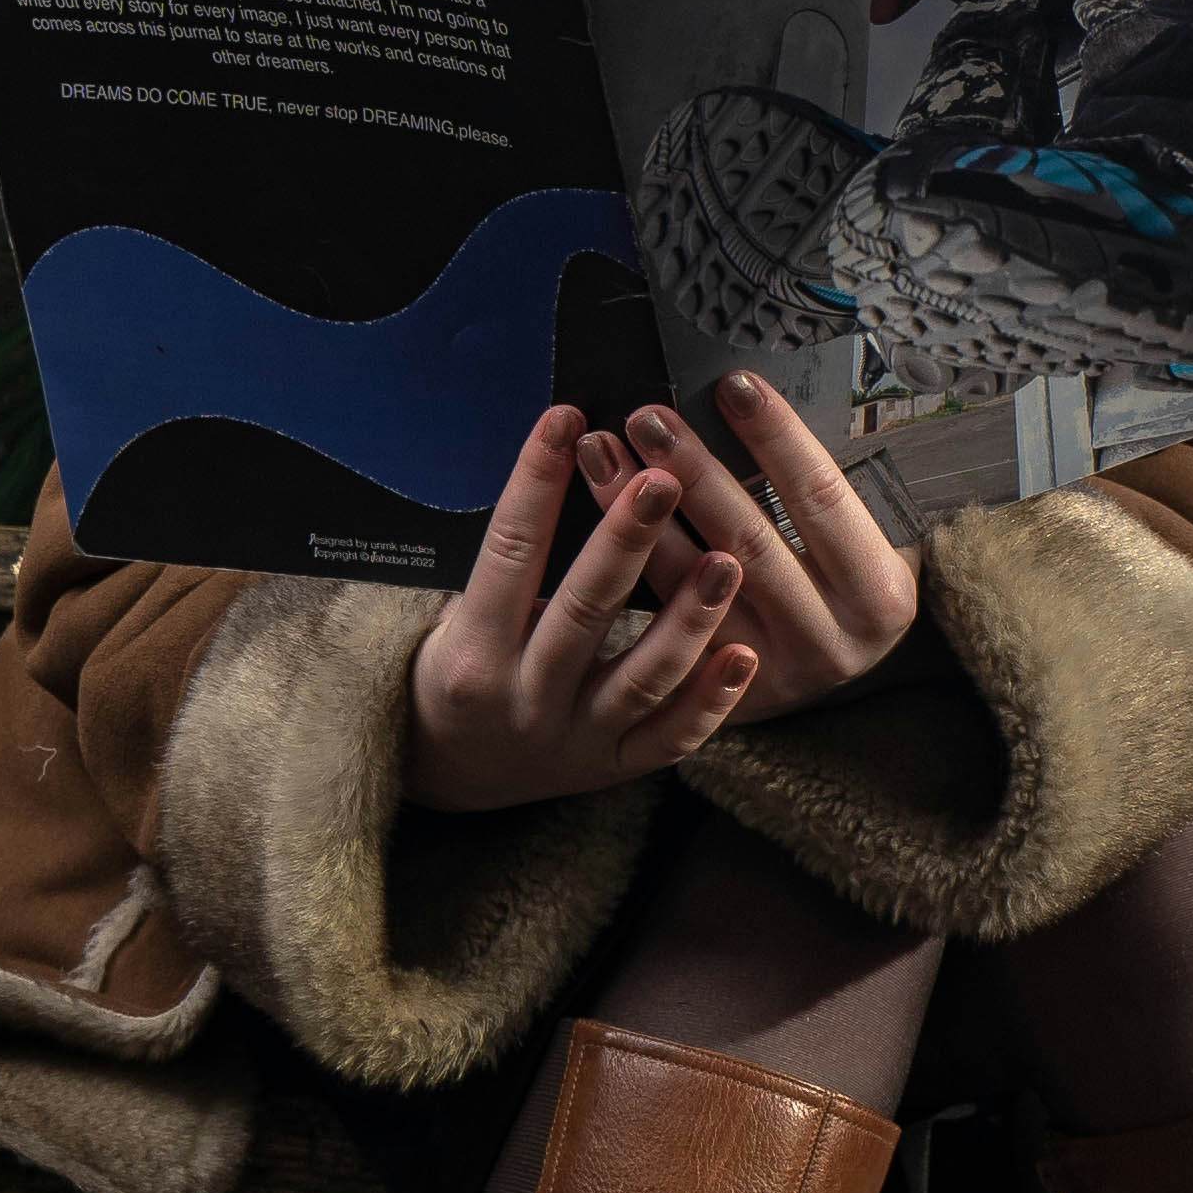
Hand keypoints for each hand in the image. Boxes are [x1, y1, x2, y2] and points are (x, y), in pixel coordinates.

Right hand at [401, 409, 757, 809]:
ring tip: (729, 559)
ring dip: (689, 617)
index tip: (566, 419)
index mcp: (475, 650)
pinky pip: (670, 737)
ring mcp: (575, 737)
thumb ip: (508, 565)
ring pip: (642, 678)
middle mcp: (525, 696)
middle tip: (662, 476)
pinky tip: (744, 653)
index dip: (536, 482)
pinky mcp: (614, 766)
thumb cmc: (460, 668)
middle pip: (582, 610)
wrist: (448, 773)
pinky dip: (711, 699)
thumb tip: (567, 460)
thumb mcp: (455, 620)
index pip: (509, 552)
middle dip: (625, 540)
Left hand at [578, 375, 919, 728]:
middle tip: (646, 415)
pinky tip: (591, 518)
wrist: (833, 661)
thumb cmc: (846, 574)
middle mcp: (831, 642)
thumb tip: (743, 396)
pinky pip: (660, 624)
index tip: (731, 383)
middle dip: (691, 470)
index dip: (777, 438)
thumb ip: (817, 486)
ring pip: (690, 584)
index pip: (822, 497)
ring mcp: (771, 675)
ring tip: (601, 450)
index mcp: (879, 594)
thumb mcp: (860, 534)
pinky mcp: (715, 695)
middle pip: (749, 539)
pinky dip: (626, 565)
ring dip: (636, 512)